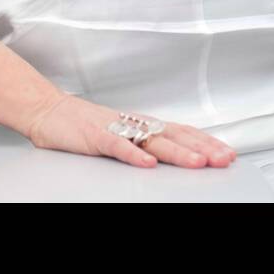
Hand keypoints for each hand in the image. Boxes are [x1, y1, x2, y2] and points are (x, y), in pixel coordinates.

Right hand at [27, 93, 236, 168]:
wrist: (46, 110)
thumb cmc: (81, 125)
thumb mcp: (119, 134)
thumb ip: (142, 143)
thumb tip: (171, 155)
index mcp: (139, 123)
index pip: (179, 130)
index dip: (204, 141)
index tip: (227, 152)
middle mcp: (131, 123)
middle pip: (173, 134)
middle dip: (201, 147)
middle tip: (224, 158)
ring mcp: (113, 128)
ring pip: (150, 140)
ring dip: (176, 151)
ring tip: (197, 162)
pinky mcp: (94, 136)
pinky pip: (116, 145)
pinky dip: (133, 154)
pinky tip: (147, 163)